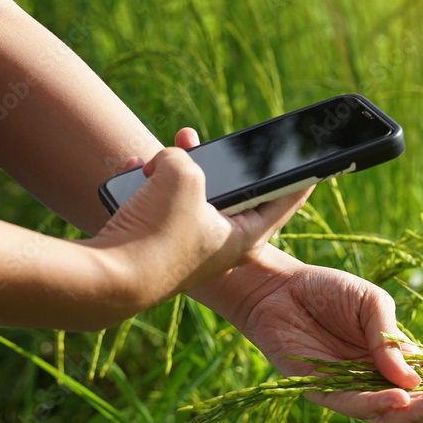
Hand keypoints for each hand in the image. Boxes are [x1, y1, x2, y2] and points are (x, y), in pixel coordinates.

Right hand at [89, 129, 312, 309]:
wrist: (106, 281)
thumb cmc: (157, 233)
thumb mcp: (183, 175)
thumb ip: (184, 159)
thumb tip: (164, 164)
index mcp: (244, 238)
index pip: (284, 201)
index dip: (301, 178)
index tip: (316, 166)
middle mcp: (219, 247)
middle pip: (232, 193)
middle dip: (219, 162)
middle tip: (213, 141)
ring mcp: (186, 249)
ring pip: (189, 196)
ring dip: (175, 168)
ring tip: (168, 150)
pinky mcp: (154, 248)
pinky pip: (158, 205)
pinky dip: (148, 186)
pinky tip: (135, 169)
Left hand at [243, 259, 422, 422]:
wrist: (280, 287)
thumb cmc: (328, 290)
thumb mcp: (371, 303)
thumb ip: (390, 338)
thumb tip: (412, 380)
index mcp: (393, 360)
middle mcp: (374, 380)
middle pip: (412, 406)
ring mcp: (349, 389)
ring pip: (387, 414)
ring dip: (414, 413)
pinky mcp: (322, 393)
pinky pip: (353, 405)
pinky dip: (377, 405)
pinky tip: (398, 400)